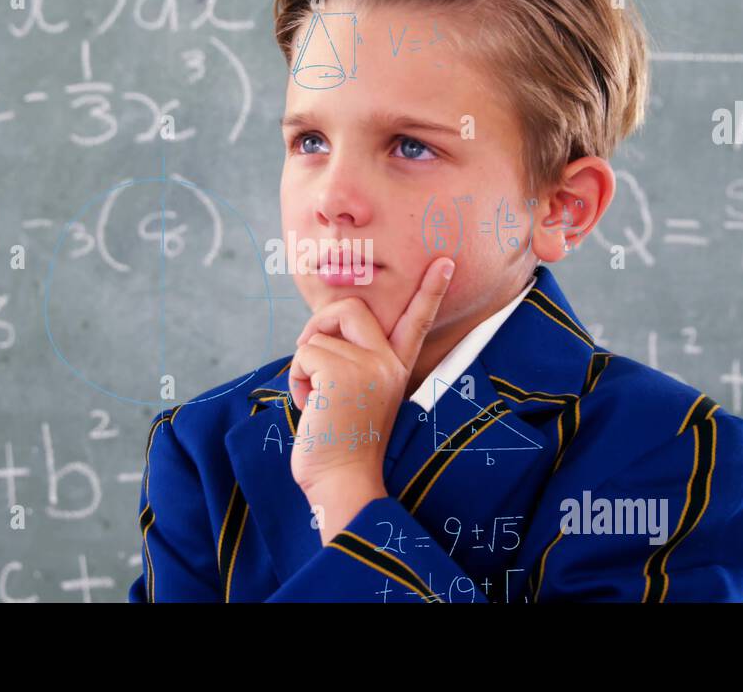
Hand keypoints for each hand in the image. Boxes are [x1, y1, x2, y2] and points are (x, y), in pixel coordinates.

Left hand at [287, 256, 454, 507]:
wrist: (342, 482)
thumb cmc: (339, 444)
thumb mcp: (355, 396)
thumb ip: (352, 364)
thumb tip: (322, 336)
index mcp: (396, 368)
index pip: (416, 321)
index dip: (431, 290)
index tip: (445, 260)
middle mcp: (388, 364)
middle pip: (349, 307)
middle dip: (319, 324)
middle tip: (312, 362)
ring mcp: (369, 367)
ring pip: (318, 336)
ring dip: (303, 367)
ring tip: (316, 400)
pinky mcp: (343, 373)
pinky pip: (305, 353)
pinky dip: (296, 379)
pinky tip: (309, 407)